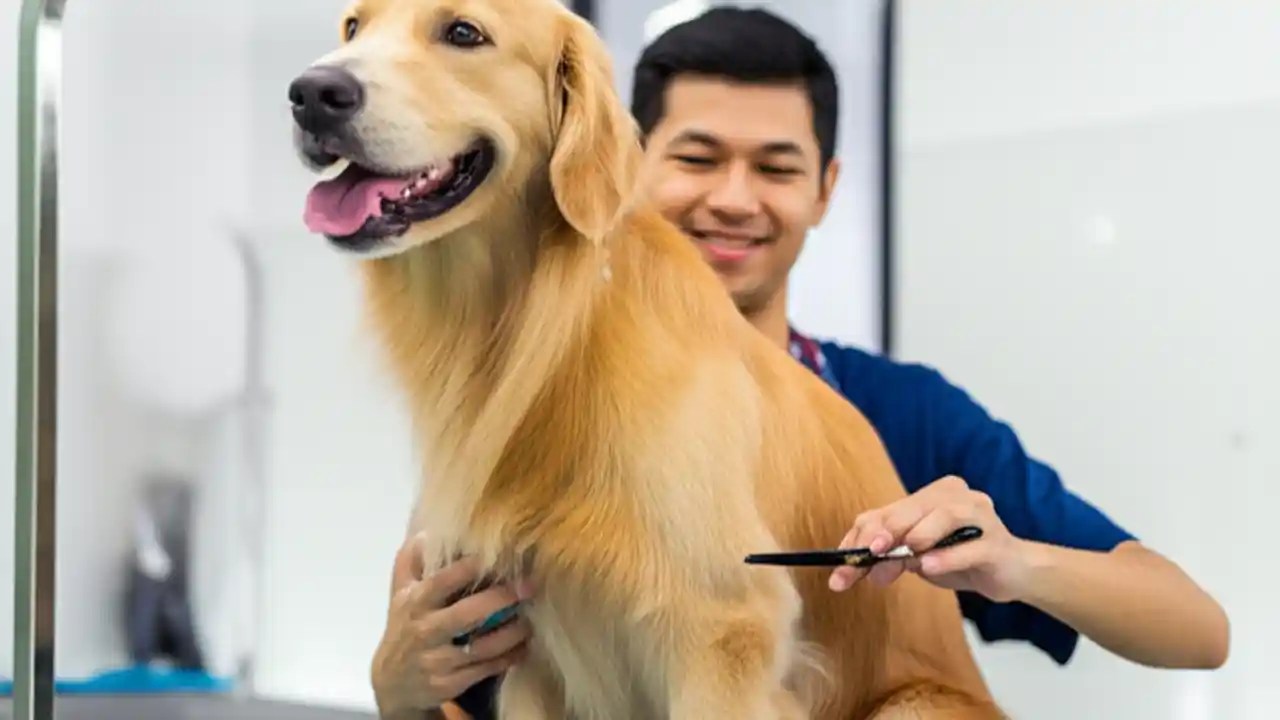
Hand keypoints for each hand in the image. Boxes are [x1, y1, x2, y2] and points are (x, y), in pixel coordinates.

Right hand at [371, 536, 533, 715]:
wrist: (392, 683)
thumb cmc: (404, 626)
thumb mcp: (400, 592)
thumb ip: (411, 559)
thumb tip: (428, 528)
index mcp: (415, 602)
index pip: (443, 580)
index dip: (470, 567)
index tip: (498, 552)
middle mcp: (425, 631)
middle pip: (467, 614)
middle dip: (501, 599)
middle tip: (529, 586)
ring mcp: (437, 660)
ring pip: (482, 647)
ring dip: (512, 633)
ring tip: (532, 619)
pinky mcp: (449, 684)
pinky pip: (486, 669)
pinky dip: (509, 657)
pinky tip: (524, 645)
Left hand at [827, 476, 1028, 601]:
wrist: (1013, 572)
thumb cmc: (961, 559)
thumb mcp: (920, 557)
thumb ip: (893, 554)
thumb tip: (859, 563)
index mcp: (933, 495)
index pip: (887, 511)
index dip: (860, 537)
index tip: (840, 566)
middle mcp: (957, 496)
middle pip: (911, 511)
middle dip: (882, 538)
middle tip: (862, 560)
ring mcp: (980, 515)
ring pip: (943, 517)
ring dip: (917, 539)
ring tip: (897, 560)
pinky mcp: (997, 543)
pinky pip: (969, 547)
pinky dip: (947, 558)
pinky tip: (929, 568)